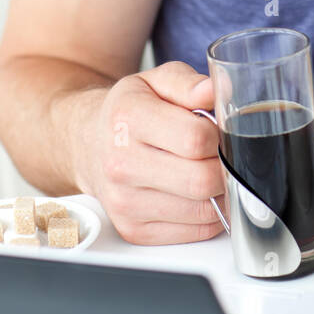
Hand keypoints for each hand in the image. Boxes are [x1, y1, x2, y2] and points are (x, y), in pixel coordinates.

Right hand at [74, 61, 225, 244]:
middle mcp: (121, 164)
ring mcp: (124, 203)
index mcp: (128, 119)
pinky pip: (194, 231)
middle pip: (201, 180)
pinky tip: (195, 194)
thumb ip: (188, 83)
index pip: (196, 138)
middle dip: (223, 166)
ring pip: (203, 210)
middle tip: (218, 154)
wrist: (90, 144)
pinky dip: (208, 215)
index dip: (219, 135)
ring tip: (206, 170)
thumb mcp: (155, 81)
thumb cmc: (129, 112)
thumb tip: (214, 90)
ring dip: (219, 192)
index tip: (215, 131)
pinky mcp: (134, 230)